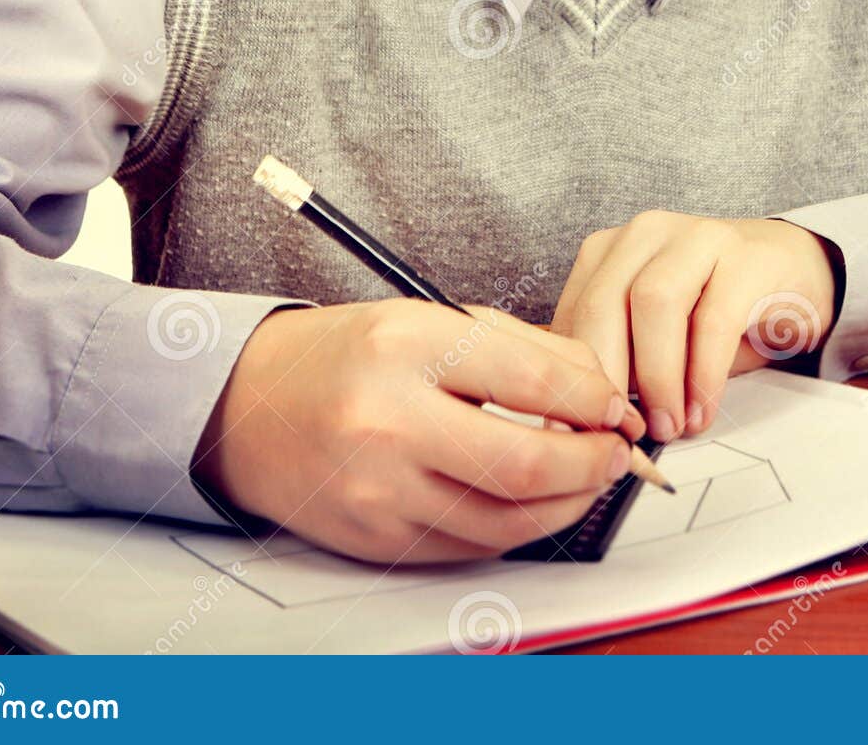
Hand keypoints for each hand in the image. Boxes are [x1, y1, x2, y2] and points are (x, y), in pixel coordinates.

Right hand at [191, 298, 645, 564]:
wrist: (250, 405)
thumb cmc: (352, 354)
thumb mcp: (432, 320)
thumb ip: (523, 350)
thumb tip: (601, 392)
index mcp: (408, 347)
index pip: (533, 381)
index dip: (595, 400)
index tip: (617, 406)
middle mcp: (389, 421)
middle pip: (525, 464)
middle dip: (592, 464)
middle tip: (617, 453)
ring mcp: (379, 490)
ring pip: (506, 520)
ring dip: (566, 504)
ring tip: (585, 478)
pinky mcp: (375, 539)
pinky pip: (470, 546)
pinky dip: (517, 527)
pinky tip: (532, 501)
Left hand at [548, 212, 839, 443]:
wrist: (791, 269)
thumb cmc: (711, 310)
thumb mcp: (655, 336)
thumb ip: (620, 363)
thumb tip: (585, 426)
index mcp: (609, 251)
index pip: (573, 314)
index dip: (574, 379)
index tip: (582, 431)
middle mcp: (645, 233)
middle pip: (604, 303)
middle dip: (609, 378)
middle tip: (625, 434)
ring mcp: (697, 236)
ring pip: (653, 302)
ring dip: (657, 376)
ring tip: (668, 426)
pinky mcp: (745, 257)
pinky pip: (714, 319)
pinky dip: (703, 375)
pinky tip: (701, 412)